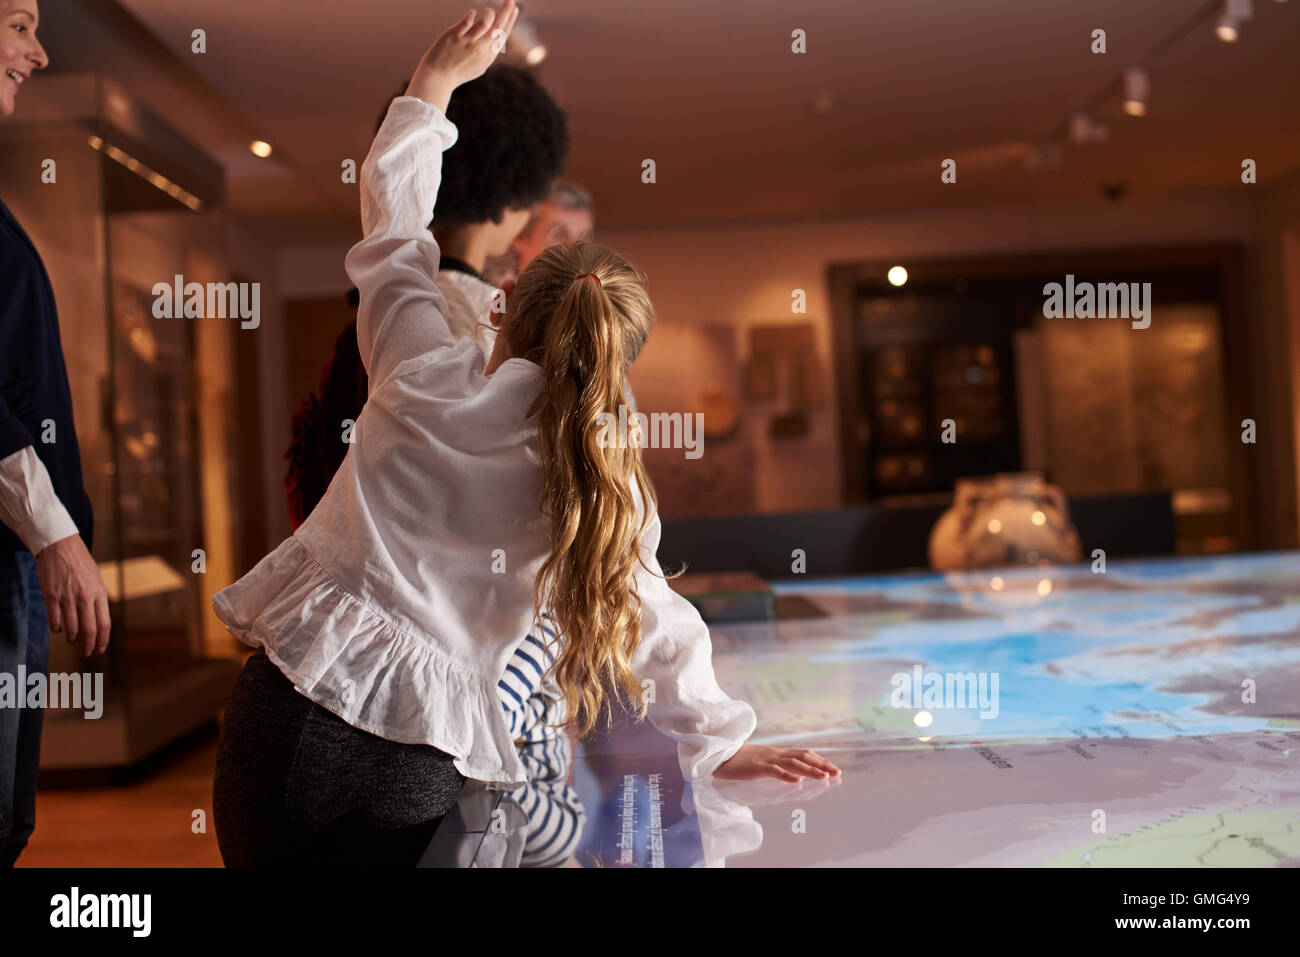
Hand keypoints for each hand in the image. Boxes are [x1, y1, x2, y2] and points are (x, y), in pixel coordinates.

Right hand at [35, 534, 110, 657]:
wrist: (61, 546)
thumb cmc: (81, 563)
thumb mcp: (97, 580)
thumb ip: (98, 599)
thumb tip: (100, 620)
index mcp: (100, 593)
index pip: (104, 624)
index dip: (103, 640)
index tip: (100, 649)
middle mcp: (85, 597)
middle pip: (89, 630)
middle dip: (88, 646)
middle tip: (86, 653)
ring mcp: (68, 597)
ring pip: (71, 628)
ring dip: (72, 638)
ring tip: (72, 639)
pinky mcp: (51, 595)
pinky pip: (55, 619)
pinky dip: (57, 628)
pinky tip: (58, 630)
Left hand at [405, 0, 519, 112]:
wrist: (438, 77)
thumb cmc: (458, 71)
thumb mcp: (478, 65)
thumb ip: (487, 50)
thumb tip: (494, 33)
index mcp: (488, 56)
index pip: (503, 35)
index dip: (510, 21)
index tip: (514, 9)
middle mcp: (480, 49)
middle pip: (498, 27)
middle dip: (506, 12)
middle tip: (511, 0)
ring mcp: (468, 42)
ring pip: (485, 23)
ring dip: (489, 13)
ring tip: (488, 10)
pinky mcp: (455, 36)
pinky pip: (467, 20)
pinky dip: (472, 14)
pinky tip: (473, 13)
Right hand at [713, 743, 840, 782]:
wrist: (718, 754)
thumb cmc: (739, 760)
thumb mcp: (761, 760)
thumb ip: (777, 764)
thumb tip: (795, 773)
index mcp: (777, 753)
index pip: (803, 754)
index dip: (820, 760)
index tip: (834, 768)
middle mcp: (775, 754)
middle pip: (803, 757)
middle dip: (822, 765)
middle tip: (838, 773)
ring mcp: (766, 760)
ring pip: (793, 763)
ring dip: (810, 771)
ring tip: (824, 778)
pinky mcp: (756, 767)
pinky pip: (773, 771)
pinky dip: (786, 775)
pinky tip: (797, 781)